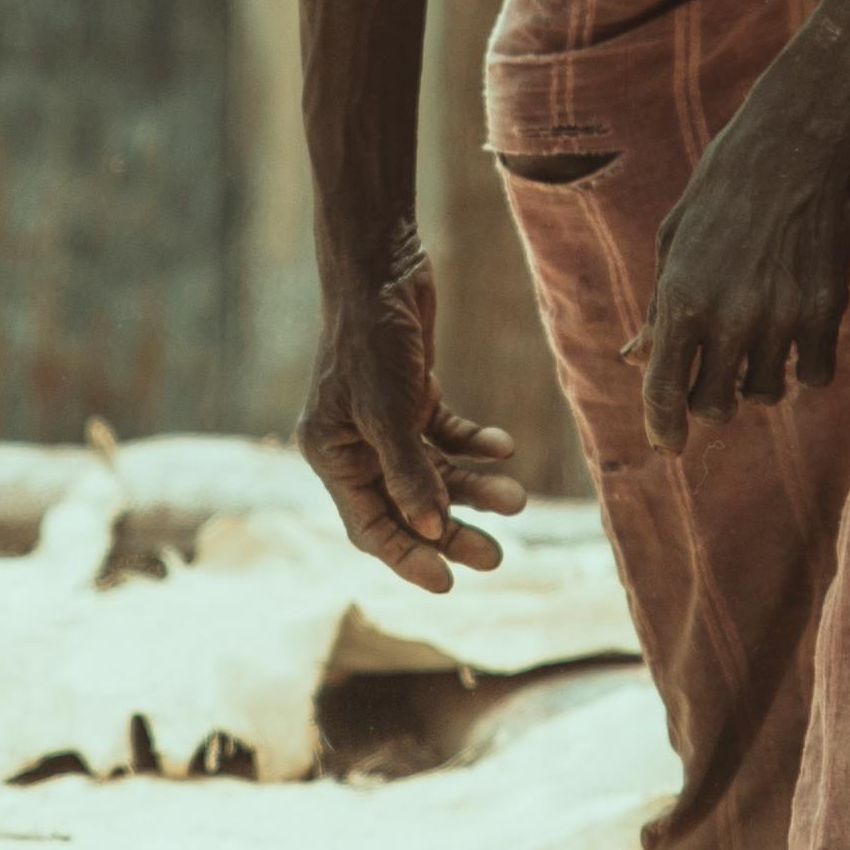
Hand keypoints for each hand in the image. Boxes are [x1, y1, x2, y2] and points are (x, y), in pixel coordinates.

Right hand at [302, 252, 521, 590]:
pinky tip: (503, 447)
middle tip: (497, 556)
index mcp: (332, 455)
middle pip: (407, 506)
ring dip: (473, 489)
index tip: (449, 584)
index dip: (409, 557)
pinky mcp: (412, 394)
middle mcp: (355, 444)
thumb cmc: (374, 337)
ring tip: (517, 500)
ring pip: (433, 473)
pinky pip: (446, 435)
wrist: (380, 265)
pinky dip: (474, 445)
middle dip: (451, 531)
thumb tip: (431, 533)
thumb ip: (410, 473)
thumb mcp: (390, 410)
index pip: (370, 525)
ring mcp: (384, 420)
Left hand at [639, 69, 849, 448]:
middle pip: (715, 406)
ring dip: (755, 383)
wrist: (799, 140)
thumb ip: (659, 307)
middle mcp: (730, 315)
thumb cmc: (725, 184)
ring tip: (755, 348)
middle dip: (708, 403)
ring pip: (765, 394)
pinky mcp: (827, 309)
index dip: (663, 427)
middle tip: (713, 380)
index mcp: (682, 296)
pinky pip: (815, 374)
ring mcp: (783, 315)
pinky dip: (804, 368)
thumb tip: (633, 357)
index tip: (668, 446)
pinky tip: (797, 340)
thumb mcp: (674, 239)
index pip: (664, 390)